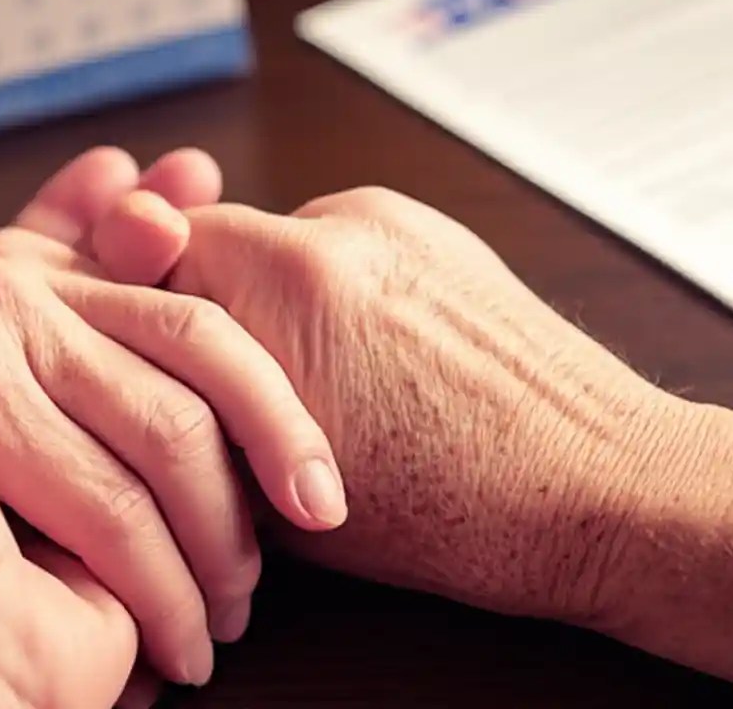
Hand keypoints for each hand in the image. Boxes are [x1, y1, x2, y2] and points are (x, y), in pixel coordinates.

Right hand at [90, 187, 688, 621]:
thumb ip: (202, 423)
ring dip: (266, 304)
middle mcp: (334, 229)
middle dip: (200, 313)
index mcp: (283, 286)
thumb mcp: (279, 496)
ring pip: (279, 247)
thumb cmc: (457, 511)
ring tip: (299, 382)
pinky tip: (355, 362)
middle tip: (213, 385)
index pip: (148, 258)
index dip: (134, 313)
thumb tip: (156, 398)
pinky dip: (329, 295)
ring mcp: (392, 220)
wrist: (598, 484)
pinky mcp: (435, 230)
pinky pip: (343, 248)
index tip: (136, 355)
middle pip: (212, 246)